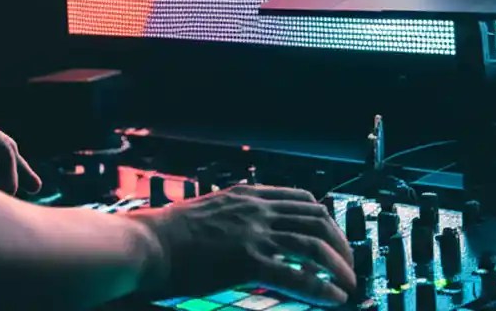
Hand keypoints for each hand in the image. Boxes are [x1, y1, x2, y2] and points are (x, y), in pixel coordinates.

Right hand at [129, 184, 354, 305]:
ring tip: (349, 285)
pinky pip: (296, 275)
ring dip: (339, 267)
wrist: (146, 244)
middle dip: (339, 243)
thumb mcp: (208, 210)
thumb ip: (233, 214)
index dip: (324, 219)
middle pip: (316, 219)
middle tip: (348, 265)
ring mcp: (253, 234)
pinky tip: (332, 299)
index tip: (332, 237)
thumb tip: (244, 230)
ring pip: (313, 245)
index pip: (301, 200)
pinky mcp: (248, 262)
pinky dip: (320, 288)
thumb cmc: (167, 234)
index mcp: (248, 196)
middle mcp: (256, 210)